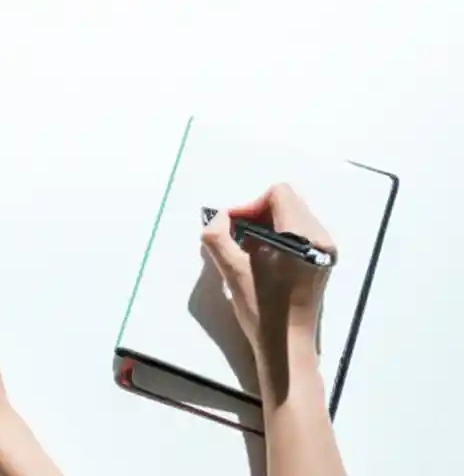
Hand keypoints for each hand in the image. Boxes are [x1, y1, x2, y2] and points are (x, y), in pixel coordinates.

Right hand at [201, 183, 334, 393]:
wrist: (288, 347)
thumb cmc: (263, 310)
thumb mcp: (233, 272)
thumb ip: (218, 237)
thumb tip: (216, 219)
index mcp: (303, 236)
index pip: (279, 194)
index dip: (250, 205)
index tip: (232, 227)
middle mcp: (321, 238)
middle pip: (287, 203)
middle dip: (257, 215)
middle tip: (236, 238)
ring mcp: (325, 251)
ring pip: (293, 218)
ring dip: (266, 226)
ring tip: (247, 250)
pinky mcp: (321, 262)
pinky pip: (299, 234)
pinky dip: (277, 238)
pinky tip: (262, 260)